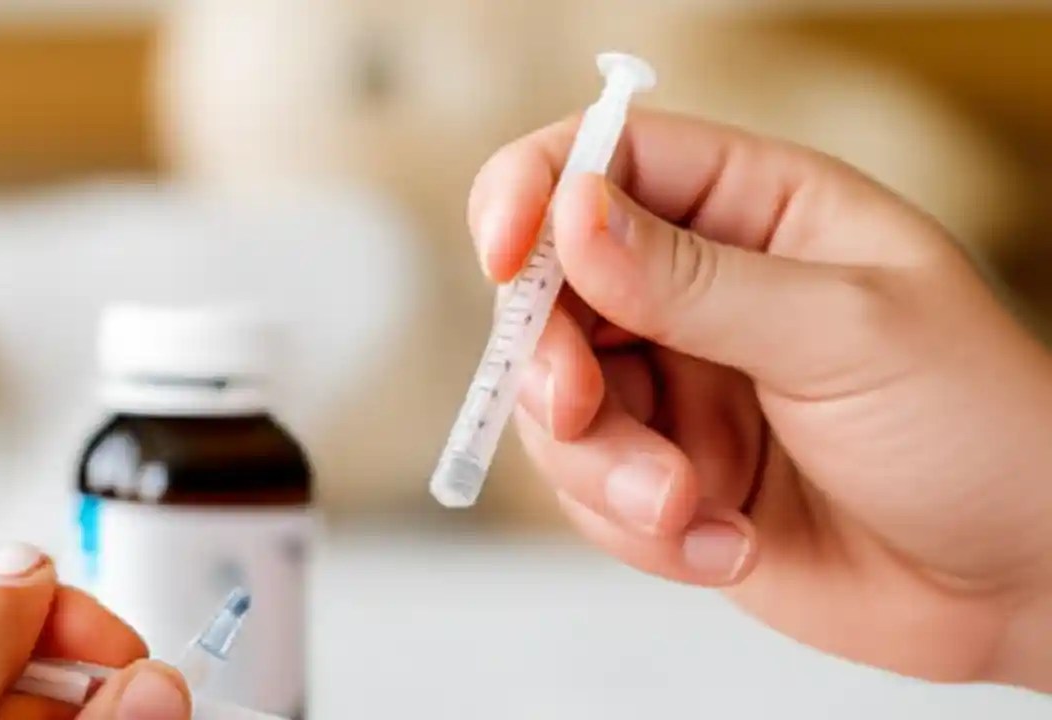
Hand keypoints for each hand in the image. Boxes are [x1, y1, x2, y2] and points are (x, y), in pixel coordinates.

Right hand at [470, 109, 1051, 691]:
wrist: (1017, 582)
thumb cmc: (978, 430)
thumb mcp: (844, 331)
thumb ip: (695, 279)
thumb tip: (572, 215)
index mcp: (754, 211)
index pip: (606, 162)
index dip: (536, 194)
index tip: (507, 256)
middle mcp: (700, 292)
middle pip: (553, 294)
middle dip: (554, 363)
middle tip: (581, 412)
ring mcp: (679, 387)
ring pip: (558, 407)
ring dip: (603, 469)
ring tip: (684, 508)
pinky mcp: (669, 473)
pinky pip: (591, 492)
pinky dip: (638, 529)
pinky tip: (726, 544)